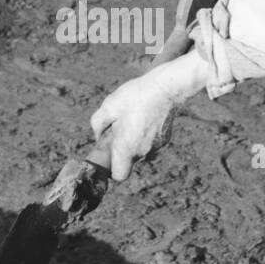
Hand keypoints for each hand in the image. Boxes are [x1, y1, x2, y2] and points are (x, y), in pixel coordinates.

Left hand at [90, 66, 181, 181]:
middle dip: (122, 150)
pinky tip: (145, 117)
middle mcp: (142, 152)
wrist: (166, 88)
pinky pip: (151, 143)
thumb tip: (99, 136)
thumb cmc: (135, 96)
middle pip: (129, 161)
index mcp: (126, 148)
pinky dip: (146, 135)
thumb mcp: (109, 105)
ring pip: (140, 151)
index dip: (112, 169)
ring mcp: (156, 147)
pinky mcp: (165, 139)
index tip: (109, 155)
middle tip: (119, 128)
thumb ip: (98, 124)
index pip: (119, 175)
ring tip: (133, 119)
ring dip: (134, 141)